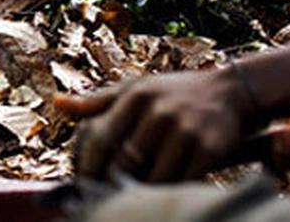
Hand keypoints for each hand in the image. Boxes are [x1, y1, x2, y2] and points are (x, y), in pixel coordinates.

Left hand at [55, 68, 254, 182]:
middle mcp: (159, 110)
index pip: (102, 138)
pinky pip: (183, 180)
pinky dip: (172, 191)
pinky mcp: (209, 147)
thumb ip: (97, 101)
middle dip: (114, 183)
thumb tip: (57, 103)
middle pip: (126, 161)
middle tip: (107, 198)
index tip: (84, 184)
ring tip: (134, 200)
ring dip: (144, 192)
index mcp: (136, 95)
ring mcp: (185, 128)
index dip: (90, 166)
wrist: (232, 90)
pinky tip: (163, 195)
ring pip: (154, 175)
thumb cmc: (175, 93)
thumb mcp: (135, 89)